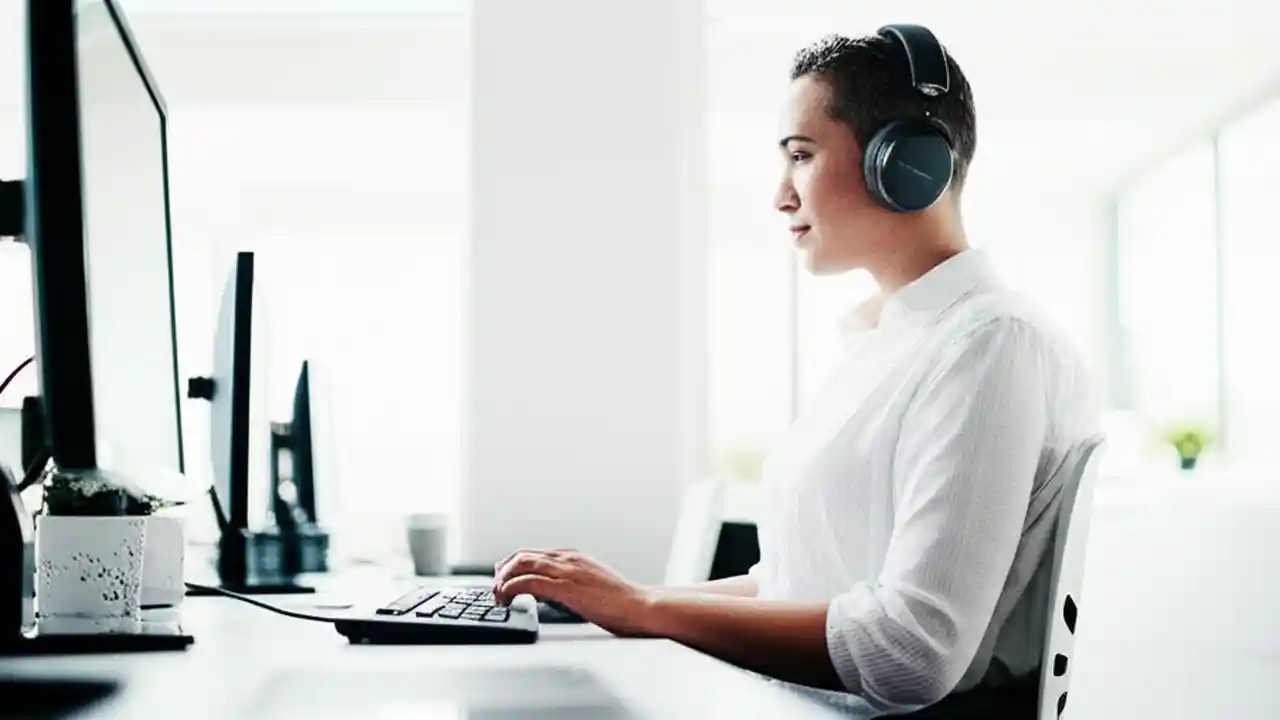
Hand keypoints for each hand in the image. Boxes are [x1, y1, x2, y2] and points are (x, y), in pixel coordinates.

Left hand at [492, 548, 656, 636]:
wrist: (641, 606)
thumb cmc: (622, 600)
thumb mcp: (592, 584)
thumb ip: (571, 582)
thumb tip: (551, 593)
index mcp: (574, 557)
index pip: (533, 553)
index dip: (512, 565)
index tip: (502, 579)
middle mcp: (568, 559)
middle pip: (522, 555)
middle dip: (502, 571)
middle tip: (495, 590)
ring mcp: (568, 572)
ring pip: (522, 564)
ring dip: (503, 579)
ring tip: (497, 596)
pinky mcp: (568, 588)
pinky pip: (530, 582)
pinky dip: (512, 588)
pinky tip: (508, 597)